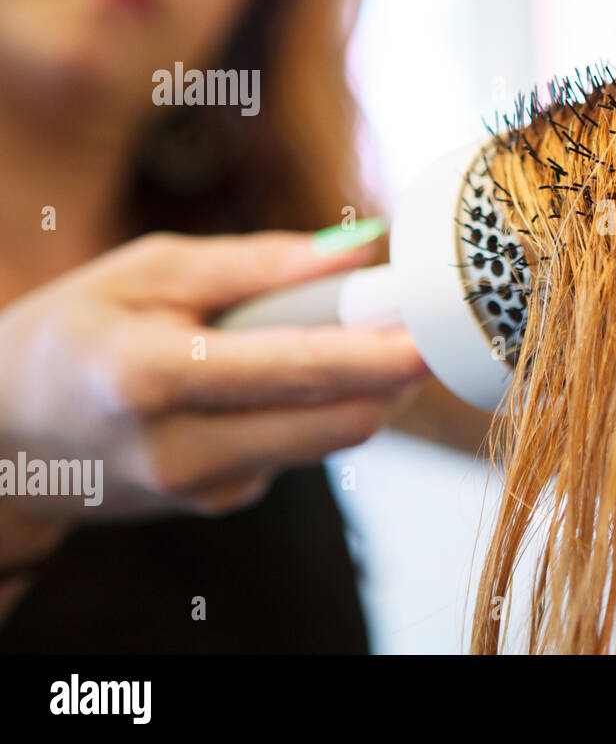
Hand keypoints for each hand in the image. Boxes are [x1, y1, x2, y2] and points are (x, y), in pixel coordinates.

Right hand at [0, 231, 427, 521]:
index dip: (376, 355)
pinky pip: (297, 450)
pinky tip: (291, 378)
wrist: (8, 433)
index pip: (293, 370)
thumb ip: (257, 264)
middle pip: (334, 421)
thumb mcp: (148, 272)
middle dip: (396, 376)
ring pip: (329, 440)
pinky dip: (318, 409)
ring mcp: (203, 489)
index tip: (434, 336)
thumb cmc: (77, 331)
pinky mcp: (221, 504)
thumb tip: (355, 250)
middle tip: (427, 326)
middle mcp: (180, 449)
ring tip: (365, 335)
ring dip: (369, 390)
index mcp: (151, 377)